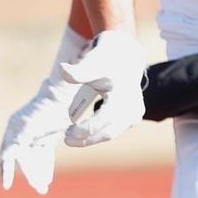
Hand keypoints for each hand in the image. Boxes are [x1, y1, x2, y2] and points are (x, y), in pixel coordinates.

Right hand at [0, 28, 85, 193]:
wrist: (65, 86)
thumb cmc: (59, 91)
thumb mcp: (53, 95)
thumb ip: (50, 96)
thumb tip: (57, 79)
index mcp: (21, 123)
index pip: (9, 149)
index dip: (7, 167)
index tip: (7, 184)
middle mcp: (21, 128)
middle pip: (20, 156)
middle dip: (27, 173)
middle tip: (39, 188)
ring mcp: (30, 132)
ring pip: (29, 157)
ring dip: (35, 172)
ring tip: (43, 188)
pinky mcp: (41, 135)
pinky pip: (39, 154)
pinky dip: (42, 166)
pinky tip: (47, 179)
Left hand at [60, 29, 146, 147]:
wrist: (124, 57)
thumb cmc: (105, 60)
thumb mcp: (93, 63)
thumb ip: (79, 71)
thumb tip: (62, 69)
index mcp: (124, 93)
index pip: (106, 118)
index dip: (86, 129)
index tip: (67, 133)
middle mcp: (133, 106)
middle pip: (109, 131)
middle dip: (87, 138)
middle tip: (66, 139)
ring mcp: (135, 114)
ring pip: (111, 132)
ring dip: (91, 138)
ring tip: (70, 137)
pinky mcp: (132, 118)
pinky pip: (114, 129)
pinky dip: (98, 132)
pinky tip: (82, 132)